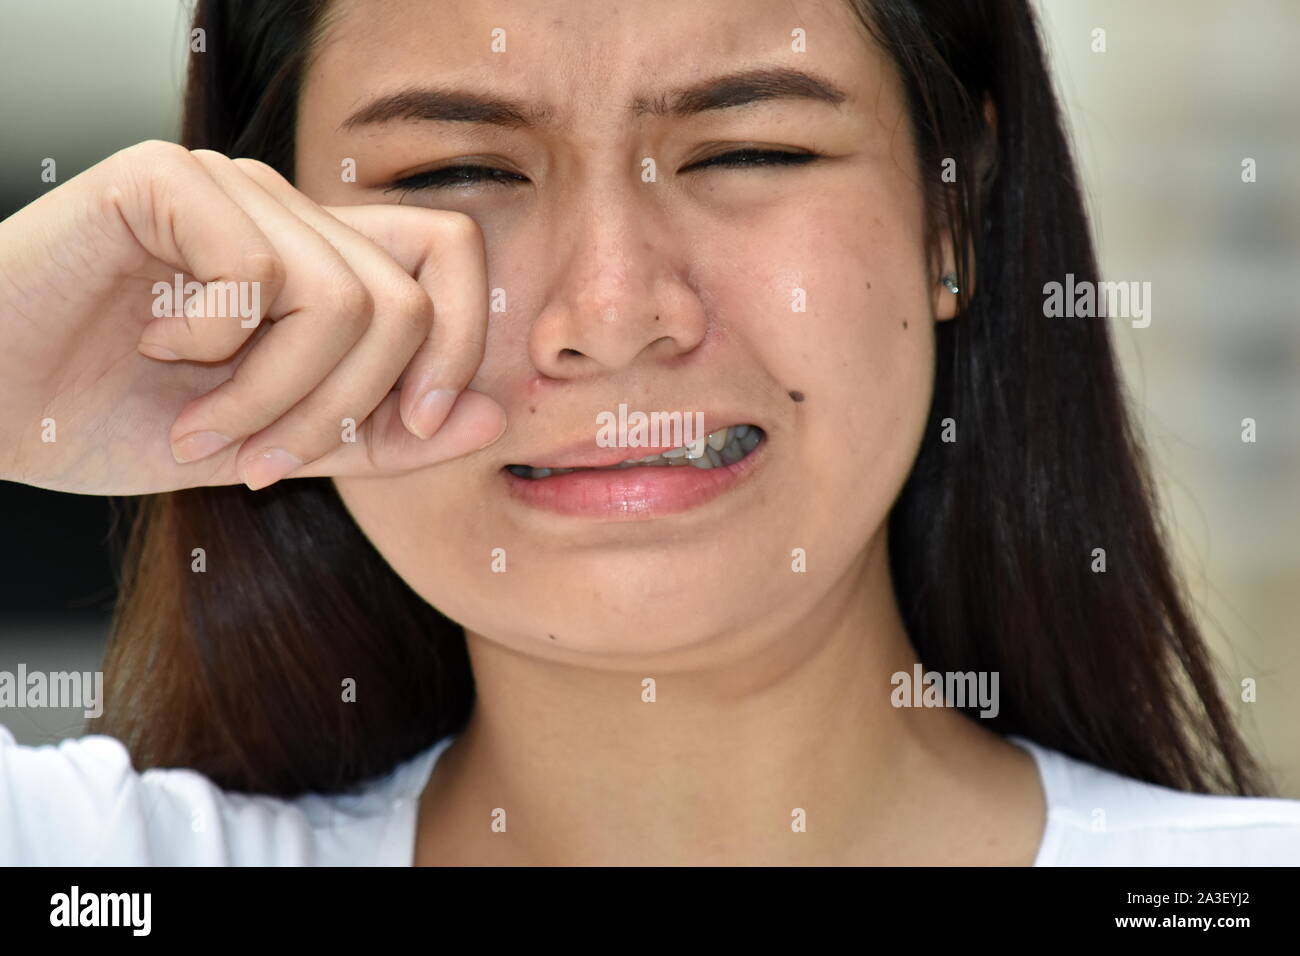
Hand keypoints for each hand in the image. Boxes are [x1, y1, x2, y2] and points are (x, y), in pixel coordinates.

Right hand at [0, 140, 505, 494]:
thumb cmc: (115, 418)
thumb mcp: (276, 445)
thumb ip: (382, 435)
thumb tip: (494, 417)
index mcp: (322, 256)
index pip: (453, 259)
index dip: (457, 350)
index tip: (408, 428)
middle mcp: (286, 208)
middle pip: (408, 299)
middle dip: (347, 409)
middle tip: (267, 460)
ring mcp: (229, 184)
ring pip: (342, 299)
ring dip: (274, 395)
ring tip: (202, 427)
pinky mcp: (165, 178)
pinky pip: (256, 272)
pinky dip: (215, 346)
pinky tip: (156, 352)